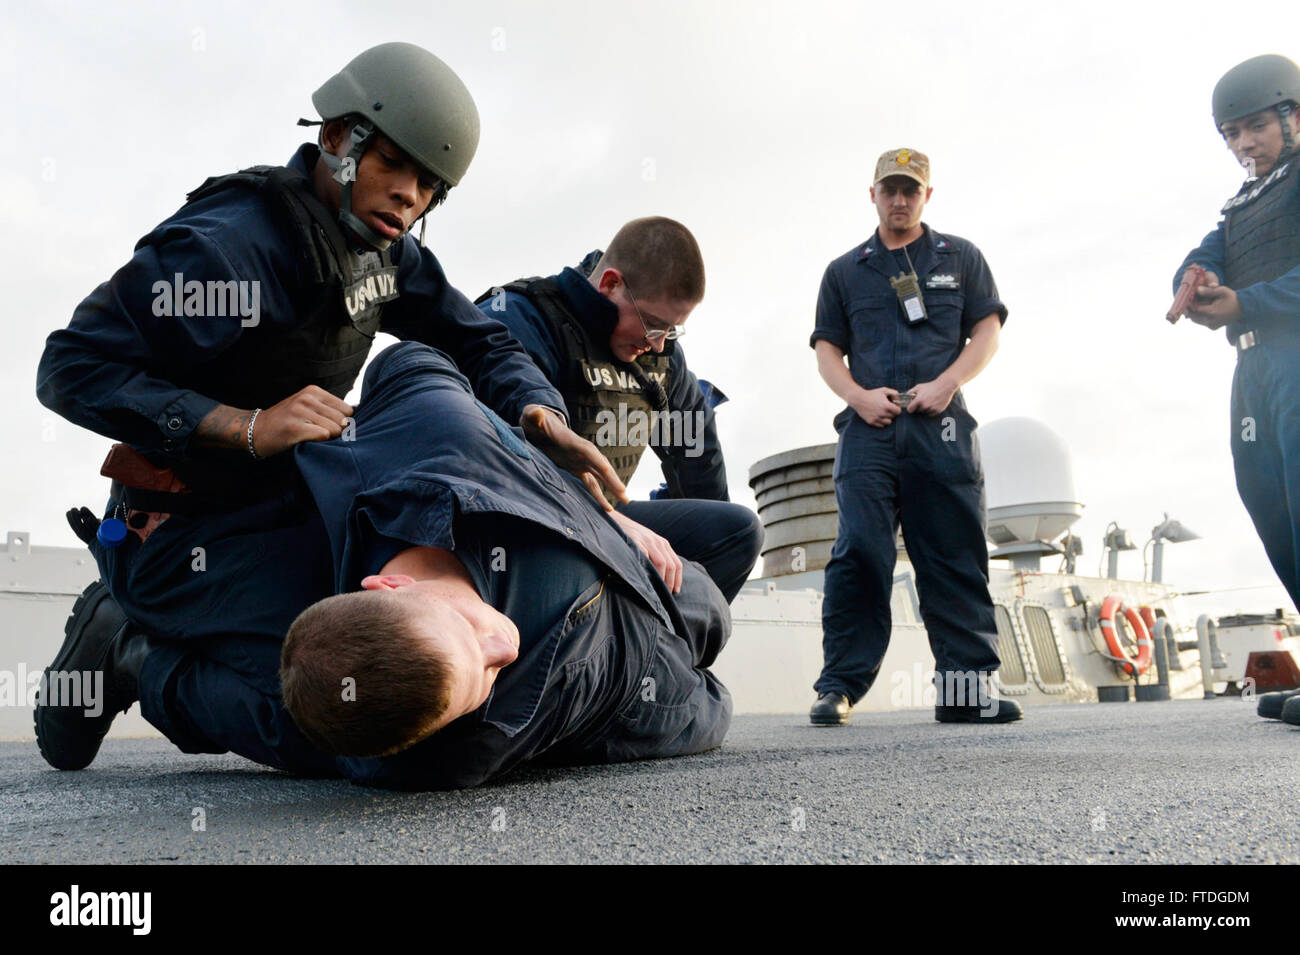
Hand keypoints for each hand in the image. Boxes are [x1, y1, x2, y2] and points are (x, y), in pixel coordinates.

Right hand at [232, 386, 352, 457]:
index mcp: (313, 391)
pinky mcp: (294, 427)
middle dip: (338, 432)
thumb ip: (328, 410)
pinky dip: (320, 443)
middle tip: (323, 437)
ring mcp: (300, 411)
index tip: (333, 429)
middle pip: (343, 420)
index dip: (344, 423)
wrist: (256, 430)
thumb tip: (354, 421)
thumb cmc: (286, 421)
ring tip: (313, 439)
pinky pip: (323, 436)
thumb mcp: (307, 407)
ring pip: (334, 429)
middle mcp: (307, 398)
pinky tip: (308, 442)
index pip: (347, 409)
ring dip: (328, 439)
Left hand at [520, 404, 627, 509]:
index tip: (609, 474)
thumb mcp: (531, 416)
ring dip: (612, 489)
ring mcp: (581, 462)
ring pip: (600, 477)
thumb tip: (536, 412)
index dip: (599, 463)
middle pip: (601, 467)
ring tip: (625, 501)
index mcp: (573, 441)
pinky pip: (591, 484)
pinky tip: (607, 508)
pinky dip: (599, 495)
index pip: (589, 453)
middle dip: (613, 481)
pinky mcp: (576, 469)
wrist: (537, 425)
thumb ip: (534, 415)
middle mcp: (582, 452)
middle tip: (624, 495)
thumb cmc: (533, 420)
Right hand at [610, 510, 682, 591]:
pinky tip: (645, 579)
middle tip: (666, 593)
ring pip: (661, 563)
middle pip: (670, 565)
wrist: (617, 521)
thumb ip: (656, 556)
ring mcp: (647, 541)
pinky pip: (645, 557)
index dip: (677, 579)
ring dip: (661, 578)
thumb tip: (664, 579)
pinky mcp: (635, 541)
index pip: (676, 563)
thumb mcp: (648, 544)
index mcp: (663, 544)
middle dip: (670, 581)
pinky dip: (647, 570)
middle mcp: (657, 542)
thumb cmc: (632, 537)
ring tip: (657, 590)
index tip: (675, 591)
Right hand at [851, 387, 901, 427]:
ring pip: (888, 422)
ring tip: (883, 413)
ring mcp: (876, 418)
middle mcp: (882, 413)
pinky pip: (881, 425)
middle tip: (887, 408)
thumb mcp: (884, 390)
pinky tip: (878, 416)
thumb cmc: (872, 393)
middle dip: (892, 413)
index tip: (894, 406)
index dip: (897, 408)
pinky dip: (881, 422)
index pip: (898, 412)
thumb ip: (894, 393)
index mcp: (886, 405)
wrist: (858, 399)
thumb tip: (900, 400)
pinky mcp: (871, 422)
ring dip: (887, 418)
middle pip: (893, 417)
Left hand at [906, 375, 956, 415]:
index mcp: (919, 400)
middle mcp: (925, 406)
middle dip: (919, 407)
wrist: (945, 386)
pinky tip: (934, 403)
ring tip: (930, 400)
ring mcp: (931, 409)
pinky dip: (931, 410)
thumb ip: (910, 392)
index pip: (909, 410)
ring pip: (925, 412)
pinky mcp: (937, 411)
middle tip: (923, 400)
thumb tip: (904, 397)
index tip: (912, 406)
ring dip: (925, 408)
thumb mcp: (919, 387)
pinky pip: (931, 413)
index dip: (910, 408)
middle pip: (918, 411)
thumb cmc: (931, 386)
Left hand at [1187, 276, 1241, 329]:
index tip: (1185, 299)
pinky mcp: (1212, 327)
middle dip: (1189, 309)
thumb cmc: (1232, 298)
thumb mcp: (1222, 291)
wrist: (1243, 309)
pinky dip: (1199, 316)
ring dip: (1193, 313)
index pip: (1194, 309)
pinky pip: (1201, 322)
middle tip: (1186, 301)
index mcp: (1212, 312)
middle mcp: (1210, 321)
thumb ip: (1209, 291)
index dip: (1188, 304)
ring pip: (1195, 319)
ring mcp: (1211, 326)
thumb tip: (1197, 289)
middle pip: (1193, 316)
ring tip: (1192, 304)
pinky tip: (1200, 309)